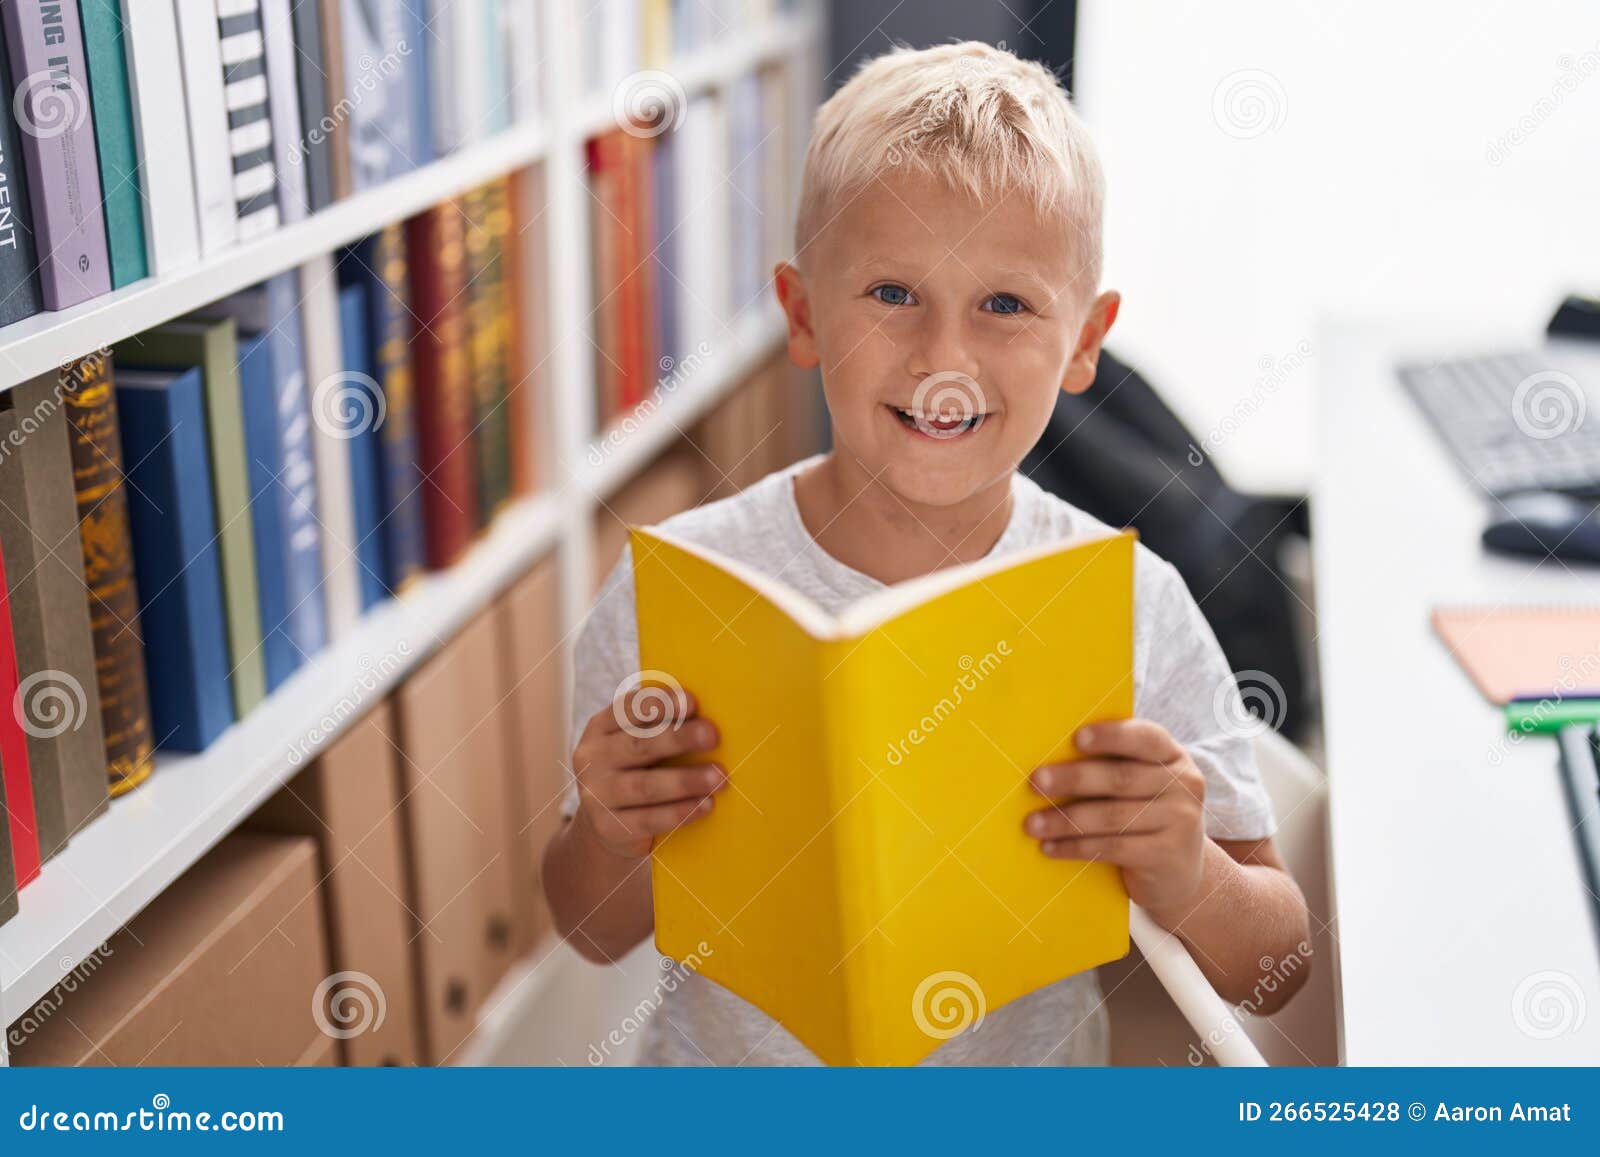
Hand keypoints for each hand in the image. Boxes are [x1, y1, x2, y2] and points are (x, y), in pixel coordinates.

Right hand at [570, 685, 726, 859]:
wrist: (606, 825)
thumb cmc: (635, 771)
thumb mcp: (636, 743)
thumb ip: (660, 727)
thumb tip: (708, 714)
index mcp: (600, 728)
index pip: (628, 709)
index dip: (660, 704)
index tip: (692, 701)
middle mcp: (592, 759)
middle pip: (638, 745)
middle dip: (678, 738)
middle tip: (712, 734)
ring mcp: (596, 795)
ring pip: (645, 786)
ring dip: (686, 780)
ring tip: (719, 777)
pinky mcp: (609, 828)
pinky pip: (649, 820)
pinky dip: (680, 812)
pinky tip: (706, 804)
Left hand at [1025, 718, 1206, 915]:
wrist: (1180, 872)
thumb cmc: (1144, 814)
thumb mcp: (1141, 784)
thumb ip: (1112, 765)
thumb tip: (1049, 756)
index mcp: (1172, 755)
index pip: (1145, 738)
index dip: (1111, 736)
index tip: (1076, 738)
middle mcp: (1183, 784)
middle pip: (1121, 778)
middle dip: (1073, 779)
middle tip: (1035, 782)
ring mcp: (1180, 821)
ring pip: (1112, 816)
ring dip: (1065, 820)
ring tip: (1032, 824)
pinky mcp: (1167, 855)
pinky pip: (1113, 847)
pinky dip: (1076, 847)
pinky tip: (1050, 847)